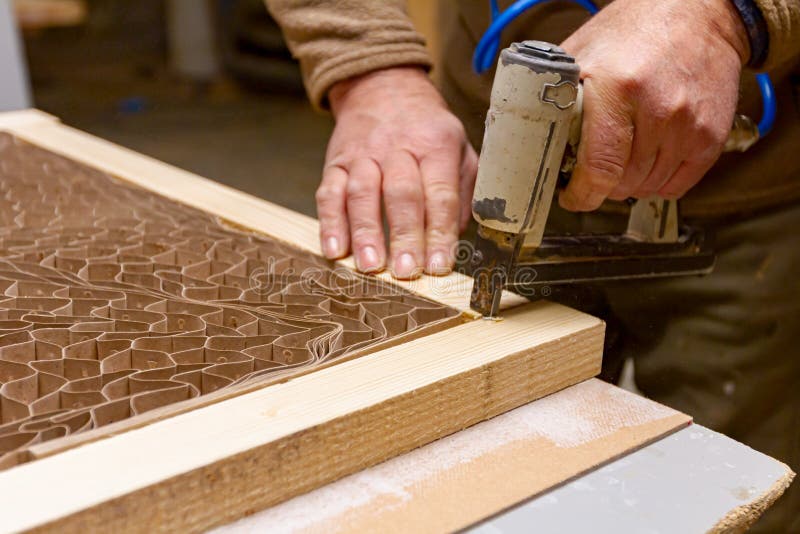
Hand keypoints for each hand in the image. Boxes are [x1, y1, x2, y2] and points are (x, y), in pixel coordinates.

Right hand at [318, 67, 477, 277]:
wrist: (383, 88)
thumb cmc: (426, 130)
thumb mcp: (459, 149)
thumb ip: (463, 191)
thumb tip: (456, 236)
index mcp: (436, 145)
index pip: (440, 193)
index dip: (440, 232)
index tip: (439, 265)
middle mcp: (398, 148)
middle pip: (401, 194)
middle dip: (404, 236)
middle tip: (406, 271)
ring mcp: (363, 155)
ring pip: (362, 194)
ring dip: (366, 233)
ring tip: (370, 266)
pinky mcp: (336, 163)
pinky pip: (329, 193)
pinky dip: (330, 224)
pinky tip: (335, 250)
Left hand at [559, 0, 749, 210]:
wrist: (699, 13)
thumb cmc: (633, 31)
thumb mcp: (582, 54)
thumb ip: (557, 96)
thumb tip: (531, 138)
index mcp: (617, 88)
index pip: (599, 168)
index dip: (581, 194)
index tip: (571, 196)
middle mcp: (658, 109)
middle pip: (622, 184)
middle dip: (601, 185)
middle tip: (593, 168)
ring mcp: (688, 125)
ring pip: (648, 188)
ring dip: (629, 183)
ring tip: (621, 157)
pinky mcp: (711, 135)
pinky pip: (677, 185)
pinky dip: (657, 182)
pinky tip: (647, 159)